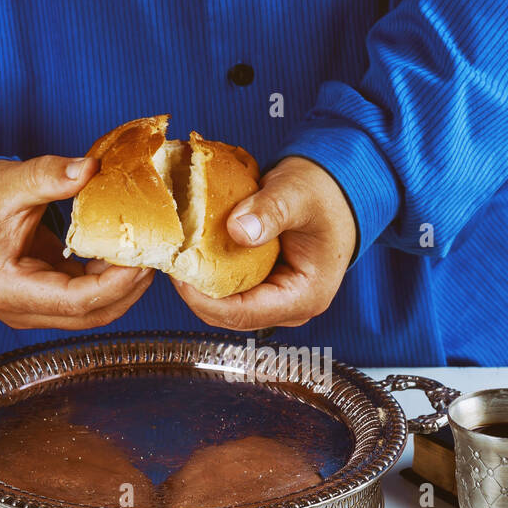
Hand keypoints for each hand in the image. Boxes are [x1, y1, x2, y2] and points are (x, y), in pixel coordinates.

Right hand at [0, 156, 153, 329]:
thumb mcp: (8, 184)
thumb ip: (49, 177)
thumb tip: (90, 168)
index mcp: (7, 289)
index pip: (75, 302)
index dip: (115, 284)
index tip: (141, 259)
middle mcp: (20, 310)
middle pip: (90, 314)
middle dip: (127, 288)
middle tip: (154, 254)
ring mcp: (34, 309)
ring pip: (91, 311)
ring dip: (121, 286)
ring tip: (144, 252)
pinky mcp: (45, 300)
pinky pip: (85, 298)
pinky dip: (108, 280)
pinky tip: (123, 253)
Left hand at [172, 156, 355, 328]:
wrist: (337, 190)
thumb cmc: (323, 192)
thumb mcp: (298, 193)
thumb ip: (270, 211)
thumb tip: (237, 231)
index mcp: (305, 296)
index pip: (245, 314)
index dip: (205, 300)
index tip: (178, 273)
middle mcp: (291, 307)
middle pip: (231, 316)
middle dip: (197, 294)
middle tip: (171, 261)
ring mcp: (277, 300)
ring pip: (227, 307)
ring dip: (201, 286)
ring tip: (178, 257)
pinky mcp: (265, 288)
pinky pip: (230, 292)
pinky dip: (210, 276)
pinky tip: (193, 254)